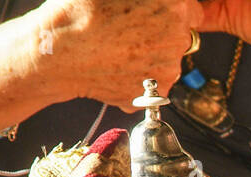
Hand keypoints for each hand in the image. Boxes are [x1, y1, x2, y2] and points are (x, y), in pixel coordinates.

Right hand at [32, 0, 203, 108]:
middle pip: (180, 36)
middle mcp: (178, 40)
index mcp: (175, 7)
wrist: (60, 50)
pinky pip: (155, 84)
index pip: (190, 10)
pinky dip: (141, 77)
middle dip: (162, 33)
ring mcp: (169, 70)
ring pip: (167, 61)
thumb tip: (152, 1)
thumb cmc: (81, 13)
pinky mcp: (156, 94)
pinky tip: (118, 66)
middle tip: (131, 31)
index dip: (170, 11)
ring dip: (151, 56)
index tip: (157, 14)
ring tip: (120, 49)